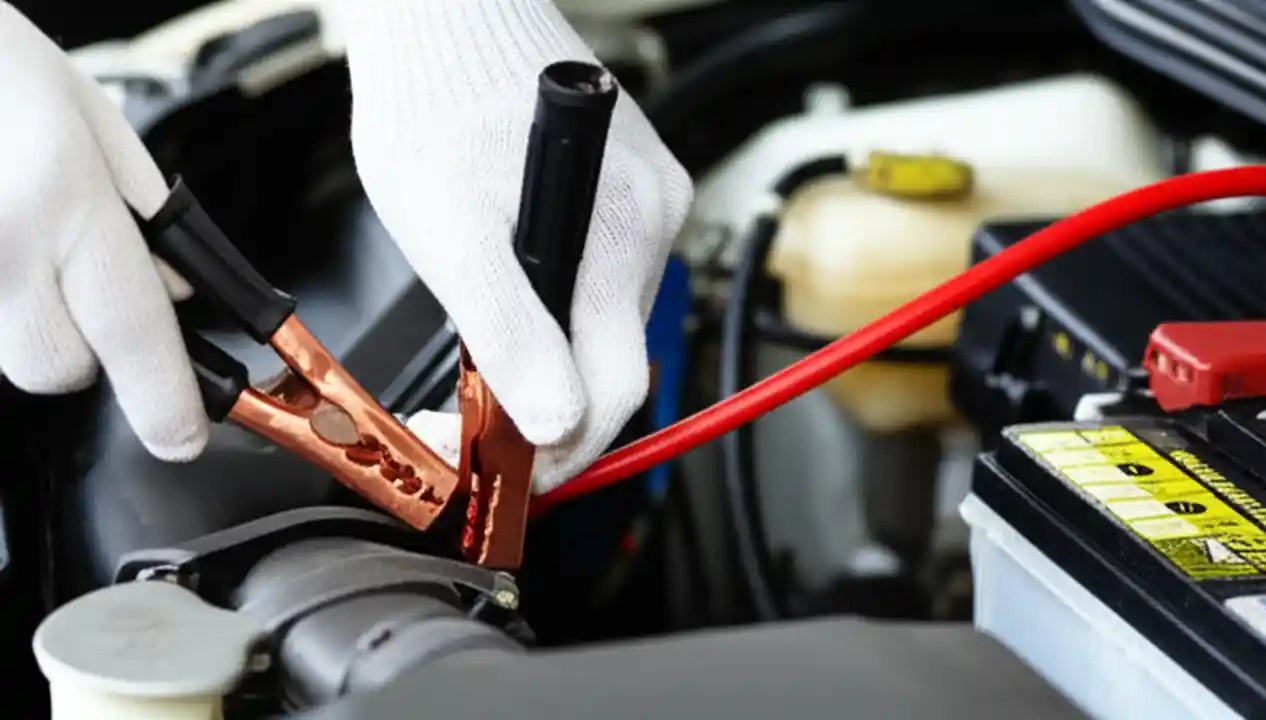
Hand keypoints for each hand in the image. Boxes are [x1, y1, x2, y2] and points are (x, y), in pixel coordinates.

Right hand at [0, 4, 206, 459]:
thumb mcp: (89, 115)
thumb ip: (143, 213)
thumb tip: (181, 294)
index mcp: (63, 194)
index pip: (134, 330)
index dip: (164, 399)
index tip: (182, 437)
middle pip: (58, 366)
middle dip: (82, 343)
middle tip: (72, 276)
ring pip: (4, 351)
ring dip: (24, 320)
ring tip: (15, 237)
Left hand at [338, 0, 691, 491]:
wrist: (445, 17)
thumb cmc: (437, 101)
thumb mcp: (450, 231)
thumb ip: (508, 331)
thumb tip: (555, 421)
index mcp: (616, 235)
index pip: (613, 386)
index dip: (564, 448)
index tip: (517, 476)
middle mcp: (650, 220)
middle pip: (615, 358)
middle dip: (552, 410)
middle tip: (483, 432)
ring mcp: (647, 202)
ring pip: (608, 322)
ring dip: (555, 359)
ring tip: (488, 364)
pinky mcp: (634, 190)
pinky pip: (606, 279)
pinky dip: (563, 310)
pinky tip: (519, 302)